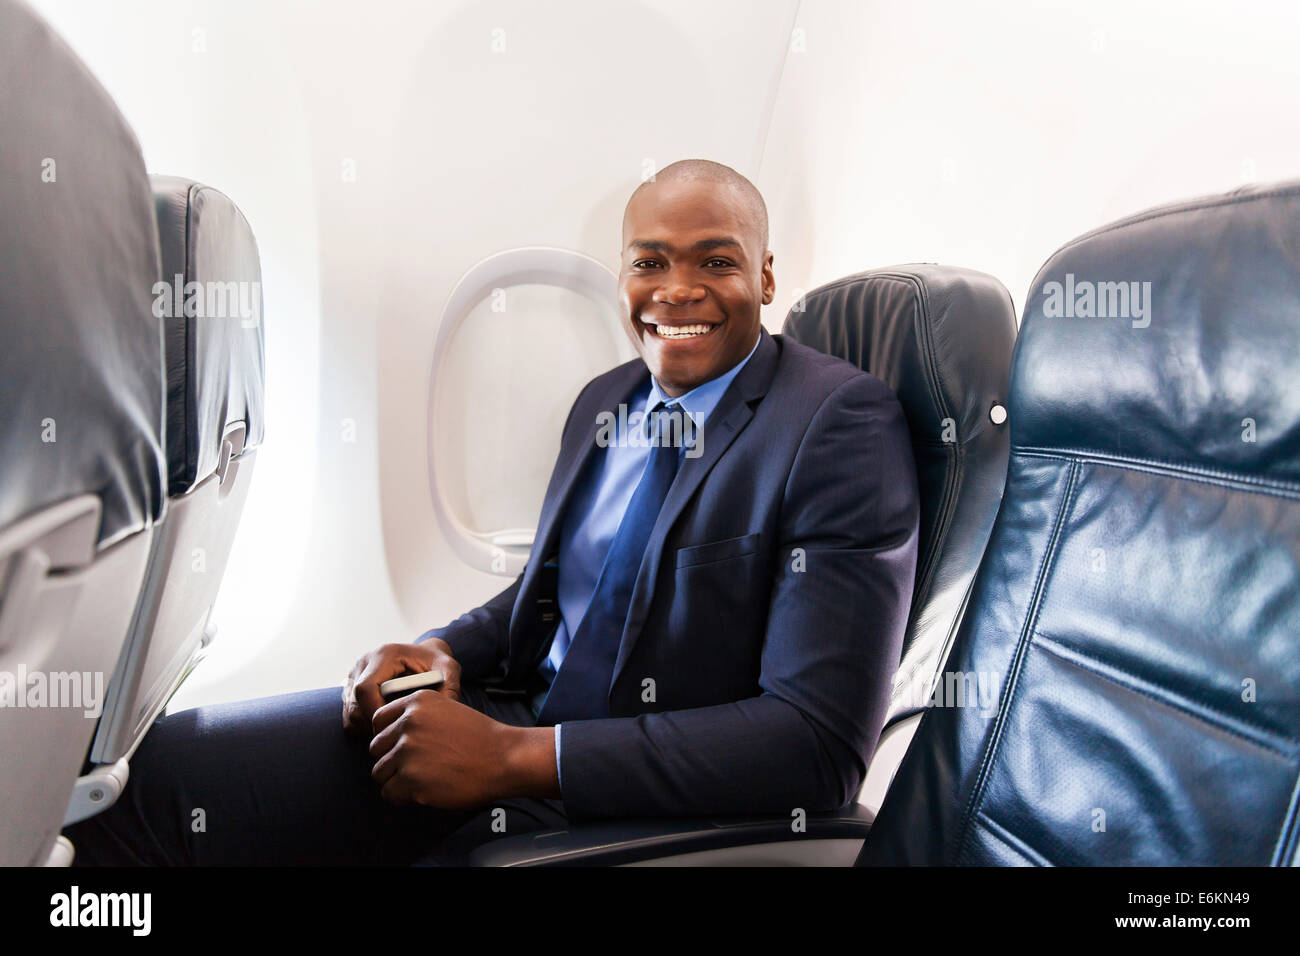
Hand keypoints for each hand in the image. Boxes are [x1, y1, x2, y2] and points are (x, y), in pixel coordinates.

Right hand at [341, 638, 461, 734]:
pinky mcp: (350, 687)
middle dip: (371, 725)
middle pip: (354, 703)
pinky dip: (363, 726)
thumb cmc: (436, 662)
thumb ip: (449, 688)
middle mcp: (364, 662)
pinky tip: (385, 727)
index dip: (375, 714)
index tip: (392, 729)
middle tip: (393, 737)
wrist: (425, 655)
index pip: (365, 689)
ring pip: (350, 711)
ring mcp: (354, 674)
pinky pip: (350, 715)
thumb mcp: (448, 669)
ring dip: (367, 728)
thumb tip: (442, 716)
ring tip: (392, 732)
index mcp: (384, 655)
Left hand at [369, 690, 558, 807]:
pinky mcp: (412, 780)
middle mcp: (408, 724)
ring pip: (379, 772)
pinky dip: (401, 797)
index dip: (387, 737)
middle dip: (391, 760)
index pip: (378, 721)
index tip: (400, 747)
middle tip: (413, 767)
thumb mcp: (447, 708)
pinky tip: (420, 793)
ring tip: (418, 781)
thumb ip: (417, 716)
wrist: (503, 758)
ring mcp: (408, 752)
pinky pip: (389, 793)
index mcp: (416, 703)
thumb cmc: (478, 737)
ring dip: (395, 780)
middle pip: (376, 748)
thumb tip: (389, 735)